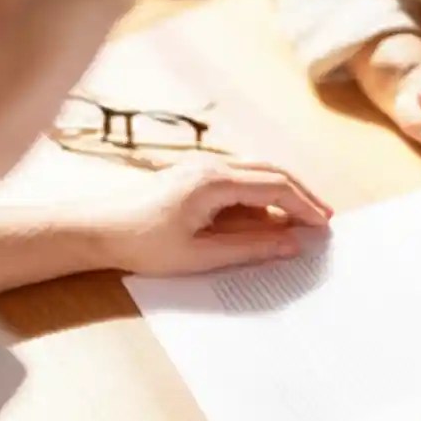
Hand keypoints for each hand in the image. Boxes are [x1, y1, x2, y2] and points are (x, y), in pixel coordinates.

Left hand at [95, 159, 332, 274]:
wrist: (96, 229)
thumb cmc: (141, 244)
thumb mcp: (200, 255)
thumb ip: (250, 248)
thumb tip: (292, 243)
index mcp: (215, 181)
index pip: (275, 187)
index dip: (304, 206)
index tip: (324, 226)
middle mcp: (211, 165)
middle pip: (271, 171)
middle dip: (301, 195)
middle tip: (323, 219)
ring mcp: (201, 167)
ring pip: (256, 171)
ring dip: (282, 192)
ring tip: (302, 218)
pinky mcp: (194, 175)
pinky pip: (238, 178)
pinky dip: (261, 194)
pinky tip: (266, 216)